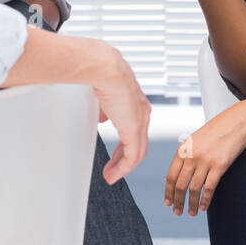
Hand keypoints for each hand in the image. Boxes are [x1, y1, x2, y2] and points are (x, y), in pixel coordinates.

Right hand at [88, 44, 150, 183]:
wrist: (105, 68)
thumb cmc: (103, 73)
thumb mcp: (104, 95)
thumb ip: (106, 109)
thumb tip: (103, 118)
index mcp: (136, 104)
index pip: (136, 131)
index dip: (125, 145)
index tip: (116, 154)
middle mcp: (142, 113)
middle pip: (138, 144)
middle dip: (124, 159)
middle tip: (114, 169)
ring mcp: (140, 122)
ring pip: (137, 153)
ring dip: (123, 167)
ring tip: (111, 175)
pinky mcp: (134, 129)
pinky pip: (132, 157)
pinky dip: (123, 168)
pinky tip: (113, 174)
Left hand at [163, 100, 245, 215]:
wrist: (238, 121)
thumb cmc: (219, 129)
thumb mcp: (197, 139)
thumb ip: (188, 154)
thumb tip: (181, 173)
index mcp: (183, 149)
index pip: (171, 176)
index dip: (168, 192)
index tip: (168, 202)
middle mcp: (191, 155)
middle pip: (180, 185)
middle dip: (178, 201)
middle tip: (177, 212)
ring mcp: (205, 160)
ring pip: (193, 189)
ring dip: (191, 204)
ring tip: (191, 213)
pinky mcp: (219, 165)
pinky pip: (209, 187)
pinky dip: (205, 200)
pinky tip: (204, 207)